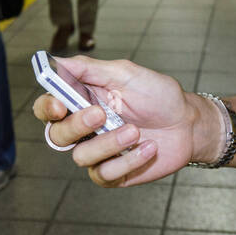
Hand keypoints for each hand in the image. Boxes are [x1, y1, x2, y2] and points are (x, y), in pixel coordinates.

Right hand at [32, 56, 202, 187]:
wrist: (188, 123)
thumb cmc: (158, 95)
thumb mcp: (126, 73)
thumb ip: (89, 68)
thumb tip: (58, 61)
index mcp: (82, 100)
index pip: (48, 107)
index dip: (47, 108)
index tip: (60, 106)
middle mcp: (84, 128)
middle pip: (56, 135)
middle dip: (76, 126)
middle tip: (101, 114)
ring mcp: (98, 152)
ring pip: (81, 156)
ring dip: (108, 143)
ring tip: (136, 131)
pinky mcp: (113, 172)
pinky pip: (104, 173)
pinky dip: (128, 160)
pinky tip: (149, 147)